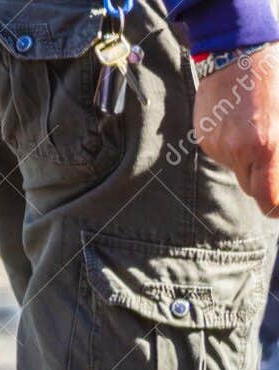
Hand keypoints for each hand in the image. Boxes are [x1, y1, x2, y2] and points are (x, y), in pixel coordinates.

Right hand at [195, 45, 278, 214]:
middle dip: (265, 184)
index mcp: (265, 145)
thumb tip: (277, 176)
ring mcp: (218, 146)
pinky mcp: (206, 139)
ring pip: (238, 170)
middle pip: (252, 188)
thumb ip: (278, 152)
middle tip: (274, 167)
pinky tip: (239, 125)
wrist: (237, 53)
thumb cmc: (272, 81)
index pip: (268, 198)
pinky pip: (223, 154)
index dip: (276, 208)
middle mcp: (238, 151)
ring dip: (249, 161)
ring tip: (255, 131)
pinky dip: (233, 147)